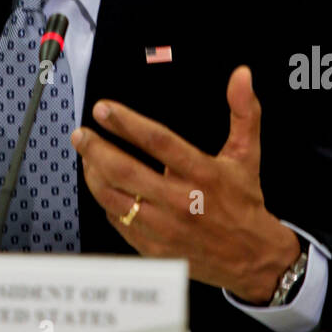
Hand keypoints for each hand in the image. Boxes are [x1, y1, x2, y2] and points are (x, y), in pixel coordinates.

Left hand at [70, 65, 299, 301]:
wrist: (251, 257)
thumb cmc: (244, 201)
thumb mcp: (247, 154)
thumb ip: (243, 112)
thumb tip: (241, 75)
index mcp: (202, 173)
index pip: (157, 141)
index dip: (126, 122)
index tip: (104, 109)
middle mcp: (181, 201)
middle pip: (126, 171)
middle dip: (97, 149)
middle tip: (81, 134)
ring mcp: (165, 227)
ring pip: (115, 198)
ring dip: (94, 174)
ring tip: (87, 156)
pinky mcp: (154, 248)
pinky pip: (119, 222)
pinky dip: (106, 201)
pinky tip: (102, 185)